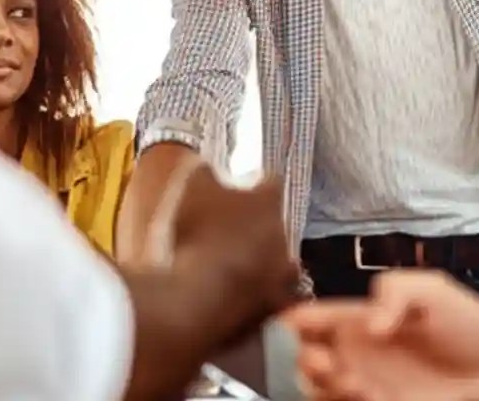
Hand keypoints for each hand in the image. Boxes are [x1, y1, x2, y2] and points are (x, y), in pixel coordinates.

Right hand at [172, 168, 299, 339]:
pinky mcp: (274, 311)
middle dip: (259, 227)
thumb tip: (209, 166)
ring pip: (280, 266)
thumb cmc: (198, 235)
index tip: (246, 181)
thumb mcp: (193, 188)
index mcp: (268, 203)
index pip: (271, 181)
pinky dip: (258, 299)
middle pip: (276, 226)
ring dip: (263, 265)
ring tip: (239, 269)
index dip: (256, 180)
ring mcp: (283, 277)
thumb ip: (205, 172)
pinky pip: (271, 302)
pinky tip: (240, 301)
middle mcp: (284, 237)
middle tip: (235, 230)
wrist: (201, 301)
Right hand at [286, 270, 478, 400]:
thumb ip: (395, 290)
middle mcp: (355, 355)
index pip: (307, 320)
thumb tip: (370, 323)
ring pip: (318, 390)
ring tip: (355, 383)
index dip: (289, 323)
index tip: (291, 327)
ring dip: (325, 387)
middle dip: (303, 362)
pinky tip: (375, 395)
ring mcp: (366, 385)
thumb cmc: (468, 322)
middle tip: (327, 361)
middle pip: (302, 360)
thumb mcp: (432, 288)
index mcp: (357, 319)